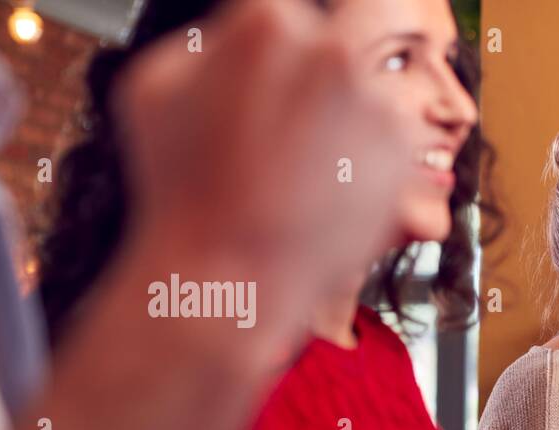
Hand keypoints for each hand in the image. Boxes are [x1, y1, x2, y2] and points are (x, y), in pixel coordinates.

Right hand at [114, 0, 416, 349]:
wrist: (234, 273)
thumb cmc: (184, 187)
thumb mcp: (155, 88)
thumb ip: (206, 42)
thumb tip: (238, 33)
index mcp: (268, 20)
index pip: (284, 8)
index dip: (275, 46)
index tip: (275, 76)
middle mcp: (333, 50)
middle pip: (338, 39)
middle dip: (319, 74)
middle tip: (296, 123)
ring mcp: (375, 101)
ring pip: (365, 92)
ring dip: (344, 119)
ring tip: (303, 167)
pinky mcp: (403, 152)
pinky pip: (388, 140)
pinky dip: (367, 159)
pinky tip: (327, 189)